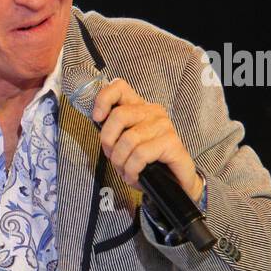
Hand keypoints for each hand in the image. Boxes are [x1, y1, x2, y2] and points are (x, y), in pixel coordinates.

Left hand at [91, 78, 202, 201]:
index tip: (97, 118)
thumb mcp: (124, 145)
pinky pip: (140, 154)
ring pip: (128, 139)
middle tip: (112, 157)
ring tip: (124, 170)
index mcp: (139, 108)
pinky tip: (134, 176)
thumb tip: (96, 122)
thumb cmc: (147, 163)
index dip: (103, 99)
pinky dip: (132, 169)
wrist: (173, 182)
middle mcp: (153, 112)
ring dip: (120, 161)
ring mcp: (164, 126)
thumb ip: (113, 132)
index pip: (120, 88)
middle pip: (119, 115)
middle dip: (108, 140)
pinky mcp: (172, 142)